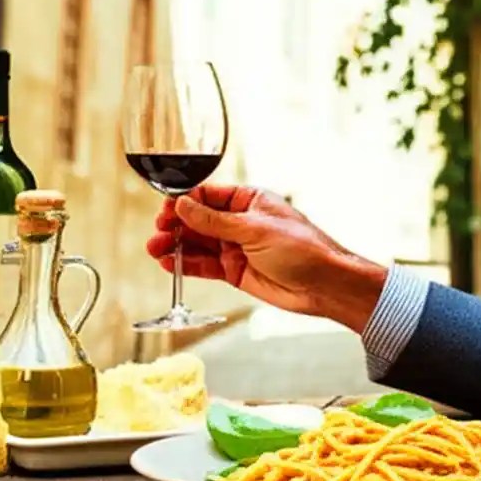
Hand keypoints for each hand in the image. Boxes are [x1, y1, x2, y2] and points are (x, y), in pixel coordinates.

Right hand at [145, 184, 387, 332]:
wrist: (325, 284)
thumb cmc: (303, 248)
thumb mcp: (255, 229)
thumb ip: (215, 221)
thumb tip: (183, 205)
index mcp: (250, 200)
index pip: (208, 195)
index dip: (184, 202)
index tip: (165, 211)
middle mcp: (241, 222)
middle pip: (199, 220)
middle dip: (176, 225)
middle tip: (158, 233)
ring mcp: (237, 247)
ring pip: (199, 243)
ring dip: (177, 246)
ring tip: (156, 250)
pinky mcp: (236, 271)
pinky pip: (205, 265)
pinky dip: (187, 264)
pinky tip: (169, 263)